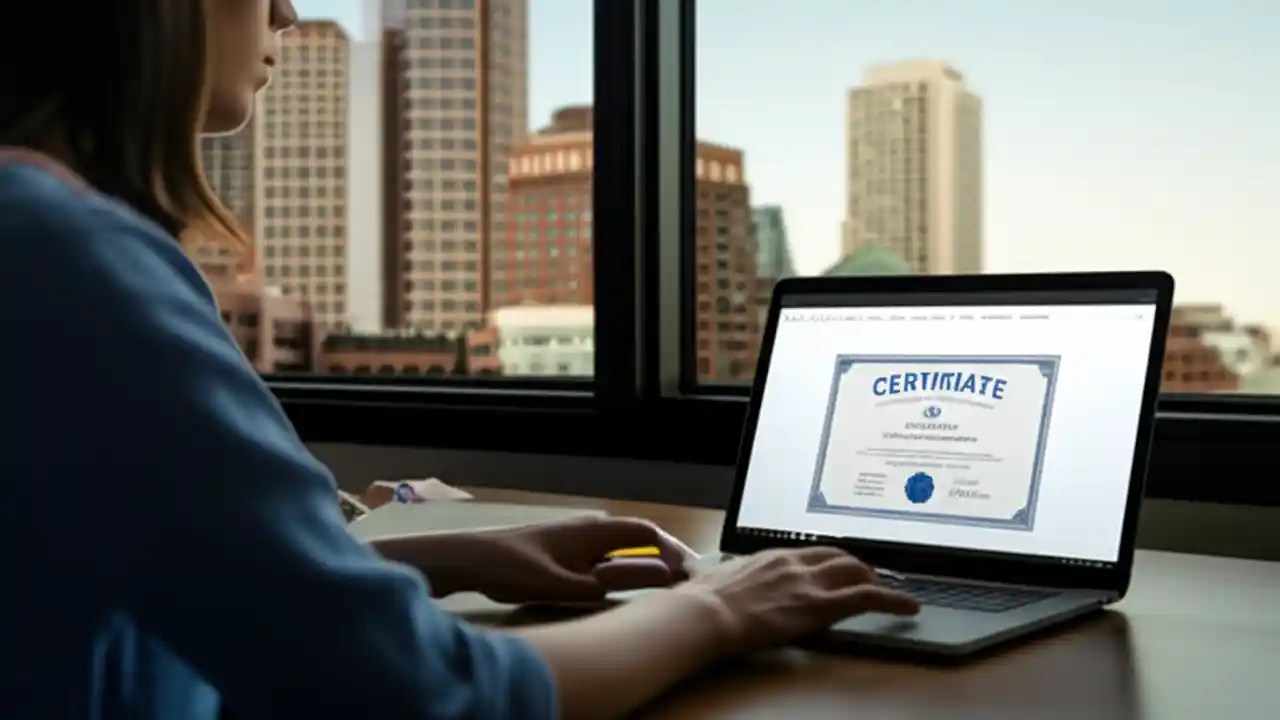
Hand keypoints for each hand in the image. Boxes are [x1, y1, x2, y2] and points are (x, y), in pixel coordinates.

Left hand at [379, 516, 695, 603]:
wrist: (473, 559)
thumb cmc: (518, 570)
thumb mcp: (571, 583)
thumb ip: (615, 580)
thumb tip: (660, 574)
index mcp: (595, 530)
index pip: (647, 533)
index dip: (673, 549)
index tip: (691, 571)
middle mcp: (589, 527)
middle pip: (637, 536)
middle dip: (663, 555)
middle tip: (685, 578)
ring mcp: (575, 535)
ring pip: (620, 545)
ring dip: (643, 560)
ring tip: (662, 581)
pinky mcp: (563, 547)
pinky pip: (604, 552)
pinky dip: (622, 563)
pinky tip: (622, 580)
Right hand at [670, 546, 918, 654]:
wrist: (707, 614)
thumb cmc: (703, 601)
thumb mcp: (714, 579)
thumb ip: (721, 575)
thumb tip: (703, 575)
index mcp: (772, 555)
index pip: (814, 551)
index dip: (834, 559)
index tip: (841, 566)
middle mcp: (796, 562)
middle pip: (840, 556)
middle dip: (858, 568)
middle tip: (868, 580)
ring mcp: (810, 582)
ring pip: (857, 572)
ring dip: (875, 582)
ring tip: (887, 593)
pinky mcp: (821, 605)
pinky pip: (868, 598)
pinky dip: (893, 601)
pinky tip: (909, 608)